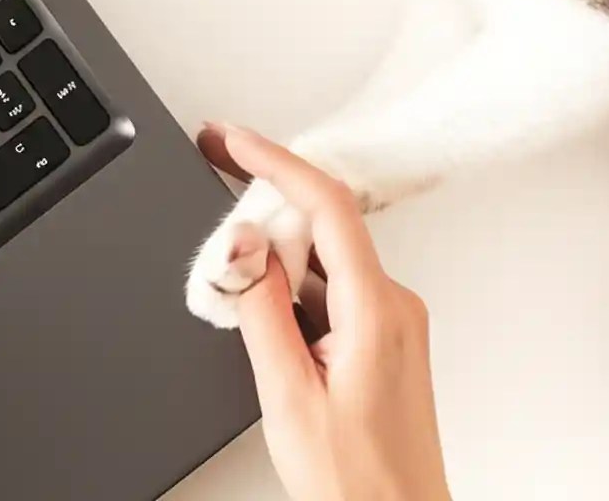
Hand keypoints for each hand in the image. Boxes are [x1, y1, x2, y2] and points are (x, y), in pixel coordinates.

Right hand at [198, 125, 451, 500]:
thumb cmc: (355, 480)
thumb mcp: (287, 393)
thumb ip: (262, 310)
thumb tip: (243, 245)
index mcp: (375, 311)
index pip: (328, 206)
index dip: (276, 162)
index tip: (233, 141)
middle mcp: (393, 305)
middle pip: (324, 226)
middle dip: (265, 207)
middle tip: (214, 191)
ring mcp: (391, 321)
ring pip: (324, 260)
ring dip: (275, 256)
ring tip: (228, 279)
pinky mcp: (384, 338)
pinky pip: (334, 290)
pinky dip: (293, 288)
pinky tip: (261, 309)